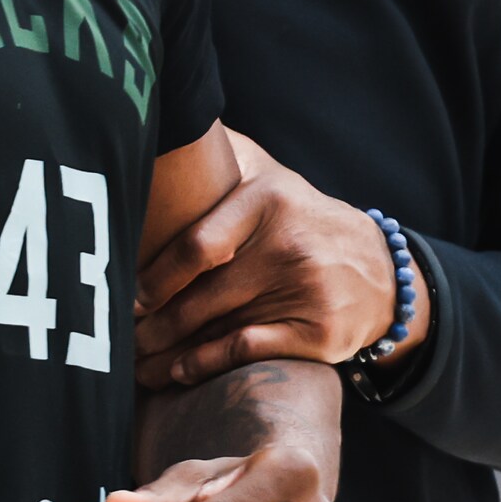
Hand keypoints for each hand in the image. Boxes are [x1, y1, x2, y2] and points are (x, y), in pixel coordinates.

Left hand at [137, 130, 408, 390]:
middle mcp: (289, 245)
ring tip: (135, 364)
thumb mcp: (271, 181)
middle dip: (151, 326)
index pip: (196, 245)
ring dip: (166, 353)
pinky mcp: (320, 332)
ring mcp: (308, 290)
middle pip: (200, 296)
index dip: (153, 278)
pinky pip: (247, 352)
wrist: (381, 270)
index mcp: (268, 201)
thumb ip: (224, 158)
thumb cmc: (302, 223)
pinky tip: (177, 372)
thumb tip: (163, 129)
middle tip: (119, 340)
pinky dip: (206, 365)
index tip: (127, 296)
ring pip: (217, 329)